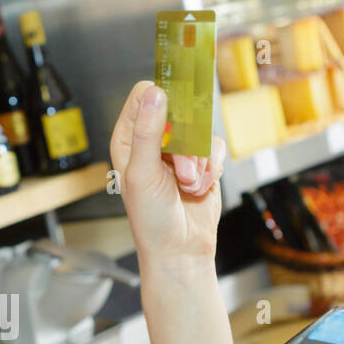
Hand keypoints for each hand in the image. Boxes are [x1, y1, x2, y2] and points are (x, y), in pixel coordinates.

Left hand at [110, 80, 226, 265]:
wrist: (180, 250)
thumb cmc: (151, 219)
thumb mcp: (143, 173)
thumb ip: (149, 132)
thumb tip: (156, 93)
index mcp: (128, 139)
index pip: (143, 95)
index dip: (160, 96)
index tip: (174, 111)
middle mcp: (152, 141)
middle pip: (178, 108)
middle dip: (185, 139)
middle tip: (181, 164)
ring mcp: (179, 150)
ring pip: (200, 130)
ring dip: (199, 159)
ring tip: (187, 184)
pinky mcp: (202, 161)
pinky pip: (215, 147)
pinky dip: (212, 168)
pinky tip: (200, 187)